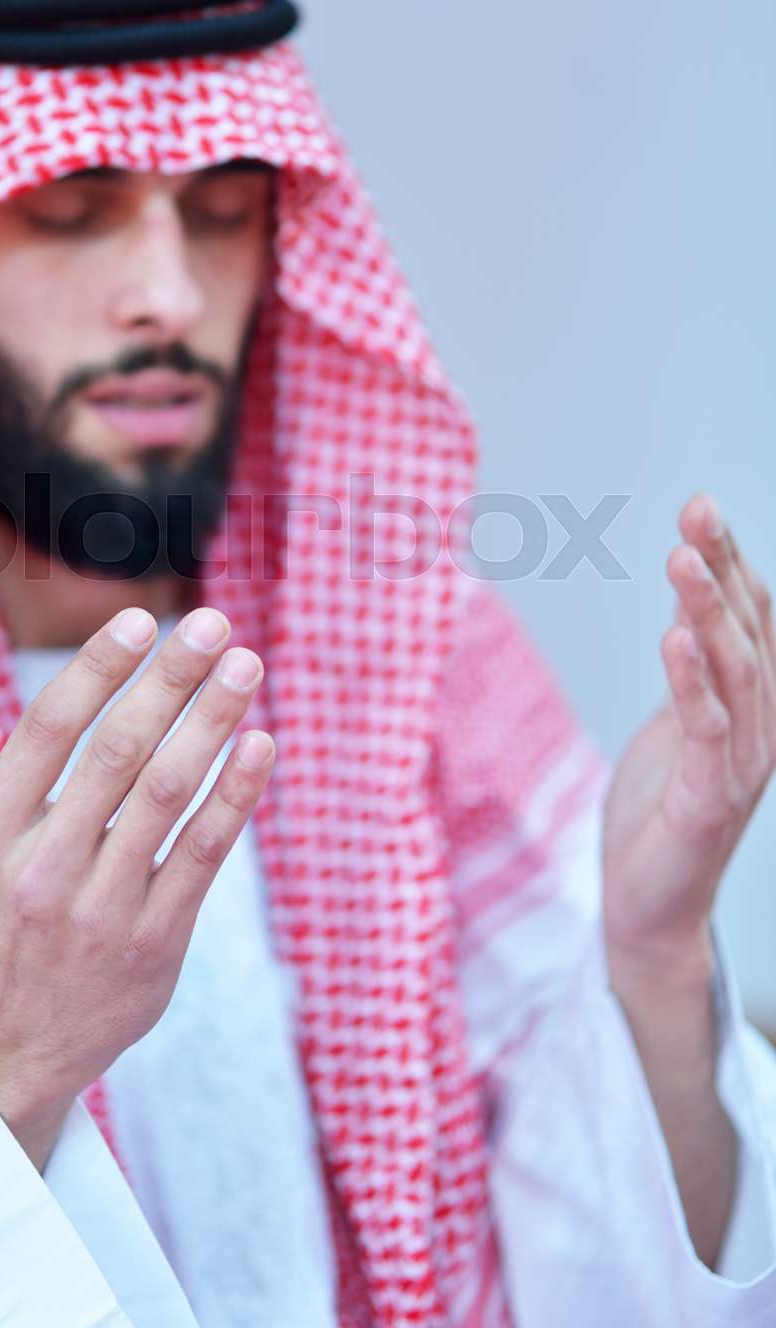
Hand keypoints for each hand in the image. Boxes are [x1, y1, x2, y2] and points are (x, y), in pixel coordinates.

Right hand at [0, 605, 274, 1169]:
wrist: (10, 1053)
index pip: (46, 732)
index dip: (96, 669)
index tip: (141, 620)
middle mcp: (43, 873)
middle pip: (117, 754)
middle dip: (170, 679)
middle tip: (213, 623)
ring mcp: (103, 911)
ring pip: (166, 797)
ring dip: (213, 724)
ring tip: (246, 667)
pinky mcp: (156, 942)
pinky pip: (202, 855)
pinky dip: (236, 797)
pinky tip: (261, 744)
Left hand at [603, 492, 775, 986]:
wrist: (651, 906)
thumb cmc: (664, 808)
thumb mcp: (679, 718)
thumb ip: (693, 665)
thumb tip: (689, 602)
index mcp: (755, 706)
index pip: (751, 619)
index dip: (731, 562)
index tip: (701, 506)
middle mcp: (761, 729)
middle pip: (747, 633)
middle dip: (722, 569)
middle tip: (696, 512)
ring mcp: (739, 766)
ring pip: (733, 674)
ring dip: (707, 612)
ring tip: (680, 558)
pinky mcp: (706, 801)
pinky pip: (705, 731)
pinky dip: (691, 682)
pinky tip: (673, 639)